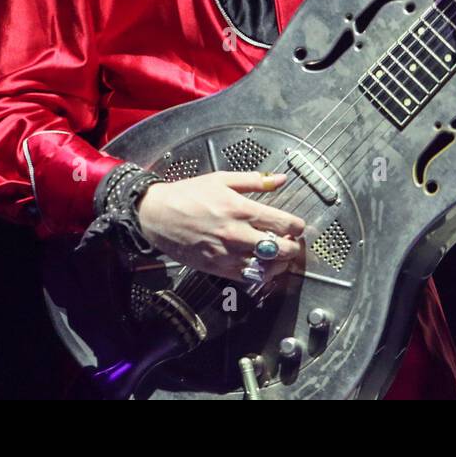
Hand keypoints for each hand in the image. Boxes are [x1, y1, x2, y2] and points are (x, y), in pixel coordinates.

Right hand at [136, 171, 305, 283]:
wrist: (157, 215)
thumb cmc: (188, 195)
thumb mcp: (222, 179)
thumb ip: (255, 180)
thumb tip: (280, 179)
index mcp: (241, 209)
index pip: (283, 223)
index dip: (297, 226)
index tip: (298, 226)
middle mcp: (236, 234)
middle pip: (280, 249)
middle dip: (293, 247)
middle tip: (293, 243)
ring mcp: (227, 253)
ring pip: (265, 268)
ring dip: (279, 264)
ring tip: (281, 257)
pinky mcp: (216, 268)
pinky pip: (246, 278)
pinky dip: (260, 275)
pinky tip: (262, 267)